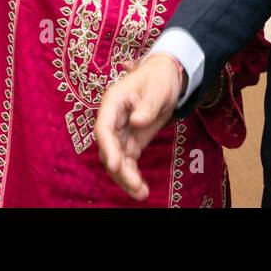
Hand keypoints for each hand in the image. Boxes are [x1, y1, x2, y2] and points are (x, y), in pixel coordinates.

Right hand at [95, 53, 183, 199]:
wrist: (166, 77)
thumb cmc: (159, 77)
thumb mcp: (157, 88)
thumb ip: (147, 105)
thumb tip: (136, 122)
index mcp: (113, 102)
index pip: (104, 127)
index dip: (108, 147)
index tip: (116, 164)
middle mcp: (112, 119)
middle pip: (109, 148)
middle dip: (119, 169)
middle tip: (136, 186)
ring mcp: (120, 132)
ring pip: (116, 160)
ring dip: (126, 178)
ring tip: (141, 194)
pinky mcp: (130, 142)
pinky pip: (127, 162)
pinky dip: (132, 176)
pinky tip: (142, 189)